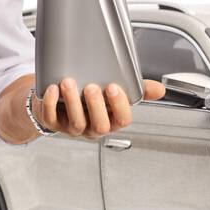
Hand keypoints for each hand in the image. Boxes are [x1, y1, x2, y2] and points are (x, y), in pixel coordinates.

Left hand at [35, 77, 165, 139]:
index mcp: (110, 120)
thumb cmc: (90, 97)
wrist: (59, 97)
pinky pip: (50, 118)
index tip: (113, 87)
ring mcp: (72, 127)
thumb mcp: (113, 93)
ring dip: (72, 102)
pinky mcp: (52, 122)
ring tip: (69, 82)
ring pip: (76, 123)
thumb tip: (160, 90)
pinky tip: (52, 89)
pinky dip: (49, 103)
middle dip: (96, 106)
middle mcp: (93, 127)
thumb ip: (137, 90)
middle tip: (91, 87)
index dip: (119, 106)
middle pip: (100, 126)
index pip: (122, 120)